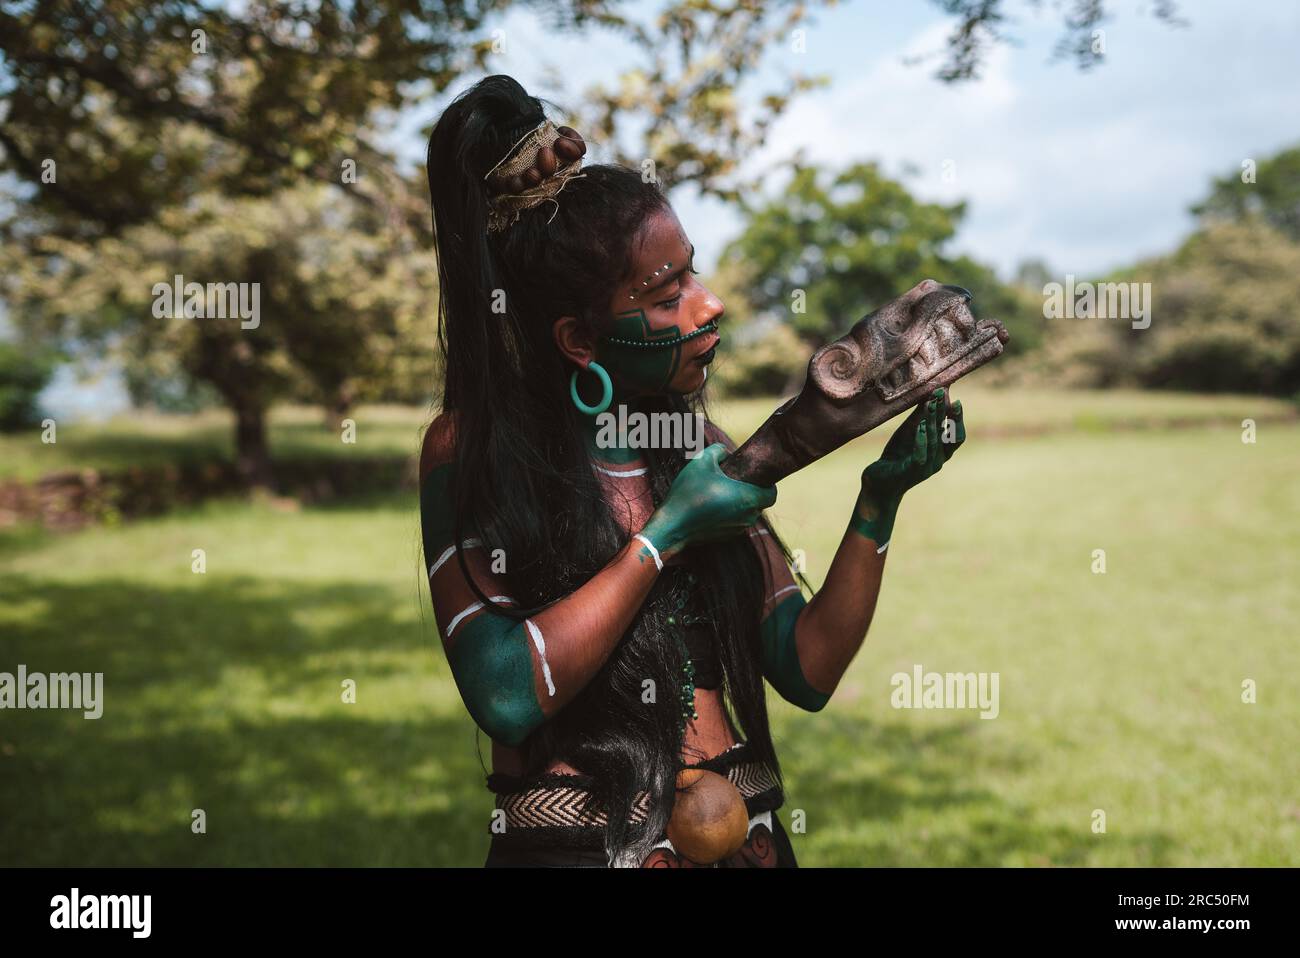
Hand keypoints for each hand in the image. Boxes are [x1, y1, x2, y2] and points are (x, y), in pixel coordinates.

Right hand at [638, 443, 776, 560]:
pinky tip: (714, 504)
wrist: (671, 526)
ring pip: (748, 513)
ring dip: (740, 503)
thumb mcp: (701, 462)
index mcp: (747, 499)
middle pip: (760, 503)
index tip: (756, 475)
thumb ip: (717, 451)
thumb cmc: (688, 494)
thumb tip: (725, 452)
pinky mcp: (726, 537)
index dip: (768, 483)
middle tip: (737, 480)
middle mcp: (747, 517)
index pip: (772, 494)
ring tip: (724, 491)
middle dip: (752, 491)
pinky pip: (736, 522)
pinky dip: (731, 513)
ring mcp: (737, 529)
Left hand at [851, 388, 964, 548]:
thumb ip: (923, 414)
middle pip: (950, 437)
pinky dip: (922, 441)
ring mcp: (927, 468)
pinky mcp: (912, 472)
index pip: (957, 434)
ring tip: (930, 405)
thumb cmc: (898, 454)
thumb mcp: (911, 431)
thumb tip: (936, 391)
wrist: (879, 481)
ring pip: (935, 443)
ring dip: (933, 422)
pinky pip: (921, 456)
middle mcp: (938, 460)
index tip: (954, 396)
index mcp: (941, 451)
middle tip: (943, 394)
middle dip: (948, 414)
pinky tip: (920, 427)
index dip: (957, 417)